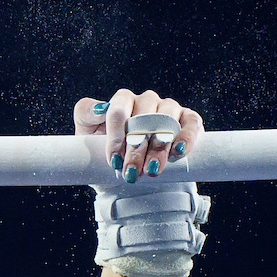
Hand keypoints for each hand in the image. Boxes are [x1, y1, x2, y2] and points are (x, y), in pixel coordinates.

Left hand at [74, 89, 204, 183]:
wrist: (129, 175)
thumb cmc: (105, 155)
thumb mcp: (87, 136)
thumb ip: (85, 115)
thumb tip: (99, 108)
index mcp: (122, 101)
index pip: (119, 108)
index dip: (116, 134)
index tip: (113, 160)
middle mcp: (146, 101)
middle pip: (143, 118)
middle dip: (136, 149)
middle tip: (131, 173)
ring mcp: (168, 109)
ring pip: (166, 121)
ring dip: (159, 147)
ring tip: (152, 170)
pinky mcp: (188, 121)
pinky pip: (191, 123)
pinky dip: (186, 137)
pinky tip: (178, 152)